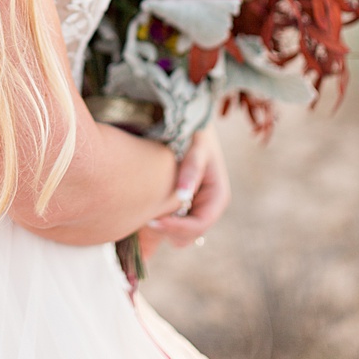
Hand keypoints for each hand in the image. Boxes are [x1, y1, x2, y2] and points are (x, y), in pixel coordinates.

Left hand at [148, 126, 229, 248]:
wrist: (188, 123)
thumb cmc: (193, 134)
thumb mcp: (196, 147)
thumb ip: (191, 169)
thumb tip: (183, 195)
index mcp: (216, 197)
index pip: (198, 225)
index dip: (177, 228)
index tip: (151, 221)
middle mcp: (207, 206)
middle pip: (187, 235)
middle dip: (168, 230)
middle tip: (144, 217)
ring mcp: (195, 208)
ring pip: (178, 233)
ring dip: (162, 227)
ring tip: (141, 214)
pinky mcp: (181, 205)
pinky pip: (170, 222)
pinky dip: (158, 221)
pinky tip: (142, 213)